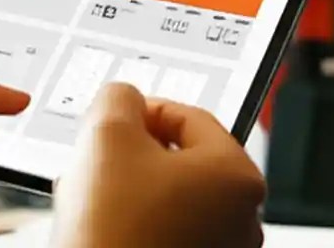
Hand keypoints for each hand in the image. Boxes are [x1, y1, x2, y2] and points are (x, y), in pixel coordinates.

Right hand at [51, 83, 264, 247]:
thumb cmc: (114, 233)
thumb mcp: (106, 135)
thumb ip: (119, 98)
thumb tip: (123, 98)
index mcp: (237, 175)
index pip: (188, 117)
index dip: (140, 112)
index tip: (111, 123)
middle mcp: (243, 217)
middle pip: (180, 160)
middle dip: (131, 155)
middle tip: (97, 161)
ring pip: (168, 199)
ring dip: (128, 190)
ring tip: (90, 200)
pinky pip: (165, 234)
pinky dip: (134, 224)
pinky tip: (101, 229)